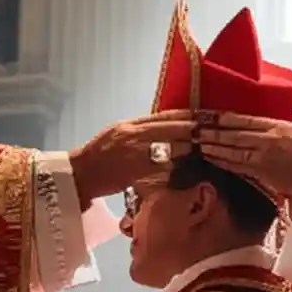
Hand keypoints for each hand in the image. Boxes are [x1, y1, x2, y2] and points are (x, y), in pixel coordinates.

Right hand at [70, 110, 195, 201]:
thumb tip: (165, 132)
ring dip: (190, 150)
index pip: (165, 115)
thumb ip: (141, 133)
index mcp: (131, 124)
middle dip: (195, 132)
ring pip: (170, 147)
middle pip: (172, 129)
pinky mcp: (134, 170)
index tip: (206, 117)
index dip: (188, 116)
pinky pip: (160, 167)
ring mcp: (134, 151)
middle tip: (214, 134)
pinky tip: (190, 171)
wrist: (77, 175)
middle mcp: (133, 134)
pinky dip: (177, 168)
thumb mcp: (118, 136)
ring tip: (207, 152)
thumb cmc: (97, 158)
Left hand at [198, 113, 291, 211]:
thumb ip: (275, 133)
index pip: (245, 119)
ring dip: (214, 146)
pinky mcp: (264, 172)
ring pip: (233, 148)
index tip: (208, 116)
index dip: (224, 118)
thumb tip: (253, 132)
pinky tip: (212, 157)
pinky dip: (223, 160)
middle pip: (234, 132)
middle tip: (193, 129)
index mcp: (279, 126)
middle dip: (213, 131)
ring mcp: (266, 155)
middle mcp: (270, 137)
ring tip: (198, 143)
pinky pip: (239, 165)